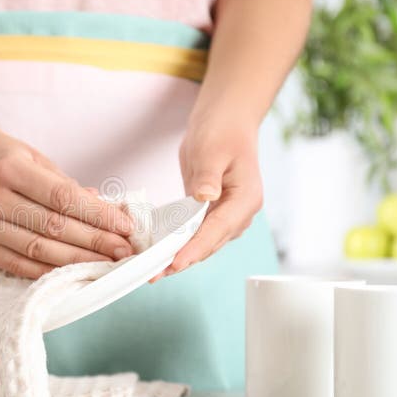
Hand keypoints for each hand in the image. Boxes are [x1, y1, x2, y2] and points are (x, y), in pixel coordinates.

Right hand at [0, 129, 134, 278]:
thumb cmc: (7, 159)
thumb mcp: (38, 160)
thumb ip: (69, 187)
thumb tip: (110, 213)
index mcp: (9, 169)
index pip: (63, 198)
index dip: (98, 215)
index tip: (125, 226)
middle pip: (54, 227)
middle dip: (95, 242)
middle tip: (125, 251)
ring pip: (39, 250)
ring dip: (79, 260)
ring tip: (107, 263)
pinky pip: (20, 265)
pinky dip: (50, 271)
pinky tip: (75, 271)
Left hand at [151, 116, 262, 281]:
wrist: (225, 121)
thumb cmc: (222, 131)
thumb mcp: (212, 151)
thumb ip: (208, 176)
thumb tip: (205, 198)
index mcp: (245, 200)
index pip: (217, 230)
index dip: (195, 249)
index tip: (175, 263)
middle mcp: (238, 213)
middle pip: (208, 244)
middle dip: (182, 261)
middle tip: (153, 275)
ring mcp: (225, 216)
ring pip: (200, 244)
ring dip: (178, 257)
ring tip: (151, 271)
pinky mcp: (210, 214)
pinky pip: (193, 234)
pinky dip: (177, 244)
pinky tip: (157, 254)